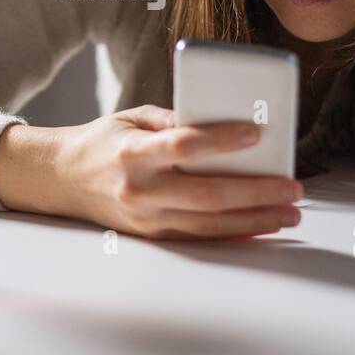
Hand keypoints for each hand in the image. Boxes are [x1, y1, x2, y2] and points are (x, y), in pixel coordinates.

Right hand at [0, 105, 303, 239]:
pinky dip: (235, 234)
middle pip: (206, 194)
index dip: (221, 140)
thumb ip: (175, 120)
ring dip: (255, 220)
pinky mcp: (152, 235)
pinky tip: (263, 227)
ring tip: (290, 213)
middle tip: (293, 187)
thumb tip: (223, 122)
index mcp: (133, 153)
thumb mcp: (134, 117)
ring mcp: (146, 218)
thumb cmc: (103, 141)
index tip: (257, 133)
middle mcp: (140, 190)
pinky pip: (200, 238)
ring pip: (209, 224)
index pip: (183, 146)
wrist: (61, 180)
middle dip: (256, 192)